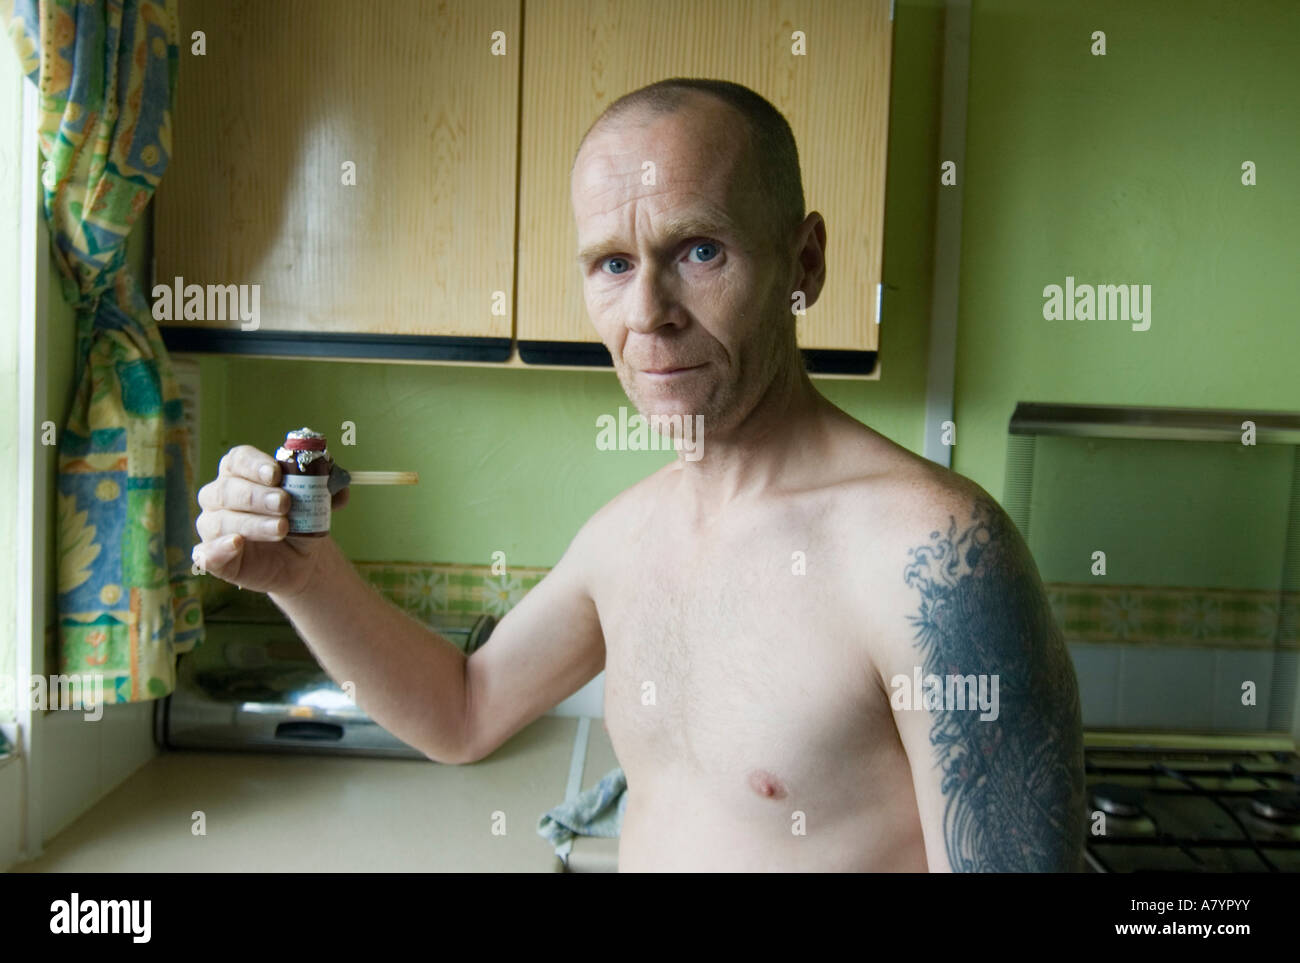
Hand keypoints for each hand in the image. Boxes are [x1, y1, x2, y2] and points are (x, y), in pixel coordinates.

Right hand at [192, 445, 348, 595]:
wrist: (301, 558)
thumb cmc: (301, 521)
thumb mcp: (318, 502)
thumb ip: (326, 488)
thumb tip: (339, 485)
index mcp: (240, 472)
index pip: (238, 460)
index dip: (255, 465)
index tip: (276, 473)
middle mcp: (219, 496)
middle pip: (227, 489)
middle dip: (257, 495)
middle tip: (285, 503)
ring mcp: (212, 526)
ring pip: (220, 521)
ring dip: (252, 523)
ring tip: (282, 528)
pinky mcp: (213, 556)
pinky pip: (205, 553)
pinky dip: (218, 549)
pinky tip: (237, 544)